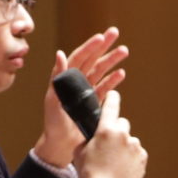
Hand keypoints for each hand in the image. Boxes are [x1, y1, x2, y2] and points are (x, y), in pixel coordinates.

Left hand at [32, 28, 129, 170]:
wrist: (61, 144)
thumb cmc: (53, 123)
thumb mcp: (53, 99)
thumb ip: (57, 77)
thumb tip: (60, 53)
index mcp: (65, 79)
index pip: (78, 57)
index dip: (89, 47)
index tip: (101, 37)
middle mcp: (76, 82)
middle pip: (92, 60)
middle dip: (104, 46)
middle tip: (115, 32)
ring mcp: (86, 91)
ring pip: (101, 71)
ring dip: (112, 61)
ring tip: (124, 50)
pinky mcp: (94, 103)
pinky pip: (105, 88)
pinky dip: (113, 80)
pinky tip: (121, 73)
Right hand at [74, 89, 147, 177]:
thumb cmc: (90, 173)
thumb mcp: (80, 152)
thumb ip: (87, 140)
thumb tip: (91, 137)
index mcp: (105, 129)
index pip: (111, 105)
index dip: (112, 98)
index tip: (113, 94)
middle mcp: (122, 134)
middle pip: (122, 124)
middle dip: (116, 131)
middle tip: (109, 145)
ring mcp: (134, 146)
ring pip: (130, 140)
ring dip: (124, 147)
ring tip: (115, 162)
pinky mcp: (142, 157)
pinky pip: (137, 153)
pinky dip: (131, 158)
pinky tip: (122, 168)